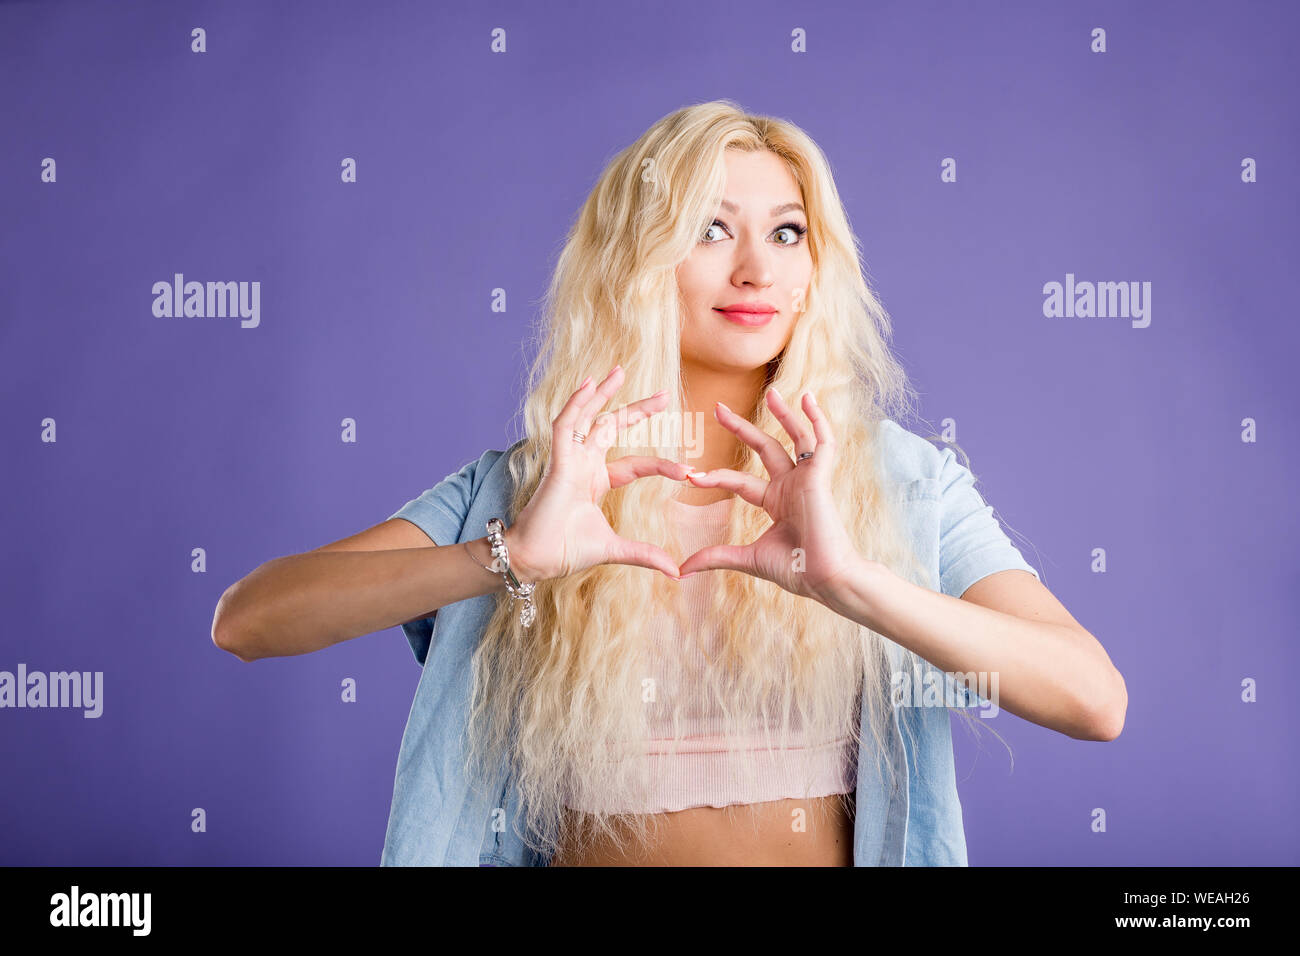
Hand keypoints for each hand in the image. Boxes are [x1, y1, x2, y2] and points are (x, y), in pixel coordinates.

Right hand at [506, 364, 691, 581]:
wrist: (536, 559)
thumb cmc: (565, 550)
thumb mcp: (614, 548)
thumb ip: (644, 554)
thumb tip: (676, 571)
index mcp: (596, 481)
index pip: (636, 464)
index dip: (662, 464)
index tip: (689, 471)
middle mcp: (584, 465)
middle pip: (612, 427)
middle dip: (637, 409)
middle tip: (665, 394)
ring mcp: (570, 460)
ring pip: (587, 417)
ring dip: (603, 394)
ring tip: (620, 371)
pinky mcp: (557, 462)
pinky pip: (565, 426)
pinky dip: (576, 404)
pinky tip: (590, 384)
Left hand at [676, 388, 863, 603]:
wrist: (826, 580)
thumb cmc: (796, 571)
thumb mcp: (748, 559)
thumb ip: (715, 557)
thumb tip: (680, 569)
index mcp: (776, 502)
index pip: (740, 480)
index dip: (715, 476)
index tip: (691, 476)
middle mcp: (791, 486)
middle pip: (765, 448)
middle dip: (742, 428)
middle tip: (717, 408)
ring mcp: (808, 479)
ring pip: (796, 438)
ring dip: (785, 414)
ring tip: (771, 392)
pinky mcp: (821, 477)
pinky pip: (824, 442)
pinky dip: (818, 420)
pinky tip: (808, 400)